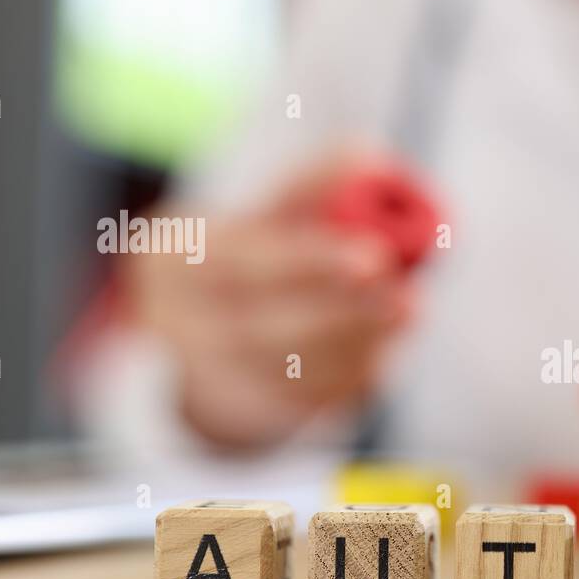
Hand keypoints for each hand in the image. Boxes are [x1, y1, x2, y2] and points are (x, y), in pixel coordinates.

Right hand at [127, 154, 418, 447]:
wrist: (187, 341)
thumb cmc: (242, 260)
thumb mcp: (258, 218)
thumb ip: (311, 189)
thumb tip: (373, 160)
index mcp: (170, 262)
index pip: (248, 264)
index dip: (315, 262)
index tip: (376, 258)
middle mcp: (177, 327)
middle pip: (269, 330)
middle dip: (348, 313)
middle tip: (408, 297)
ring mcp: (208, 381)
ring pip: (294, 373)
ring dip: (361, 342)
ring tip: (408, 310)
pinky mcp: (246, 417)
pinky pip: (309, 403)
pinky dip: (353, 375)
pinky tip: (384, 348)